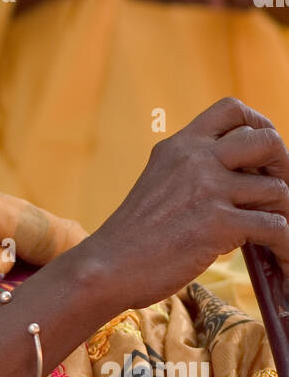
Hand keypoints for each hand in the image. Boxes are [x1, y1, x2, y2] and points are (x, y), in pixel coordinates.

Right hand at [88, 98, 288, 310]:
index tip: (264, 152)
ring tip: (274, 234)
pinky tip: (279, 257)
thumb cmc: (133, 235)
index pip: (232, 109)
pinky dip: (284, 244)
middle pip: (267, 140)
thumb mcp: (159, 182)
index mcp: (180, 146)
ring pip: (276, 189)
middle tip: (278, 192)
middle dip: (283, 166)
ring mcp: (207, 189)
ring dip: (283, 214)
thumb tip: (241, 178)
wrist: (107, 266)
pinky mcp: (218, 224)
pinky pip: (274, 227)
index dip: (260, 124)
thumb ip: (193, 170)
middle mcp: (195, 159)